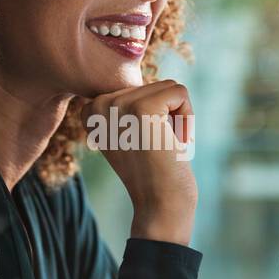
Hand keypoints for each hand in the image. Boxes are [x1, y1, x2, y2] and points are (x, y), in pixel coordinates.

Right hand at [79, 80, 196, 245]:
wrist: (159, 206)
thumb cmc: (153, 172)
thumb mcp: (130, 133)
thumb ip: (127, 106)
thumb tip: (132, 73)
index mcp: (91, 111)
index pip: (138, 88)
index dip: (152, 115)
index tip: (143, 145)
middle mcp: (99, 104)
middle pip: (153, 84)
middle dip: (166, 116)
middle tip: (156, 148)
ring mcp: (120, 105)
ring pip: (167, 86)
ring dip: (177, 118)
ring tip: (163, 146)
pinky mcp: (143, 107)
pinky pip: (180, 92)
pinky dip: (187, 117)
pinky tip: (175, 143)